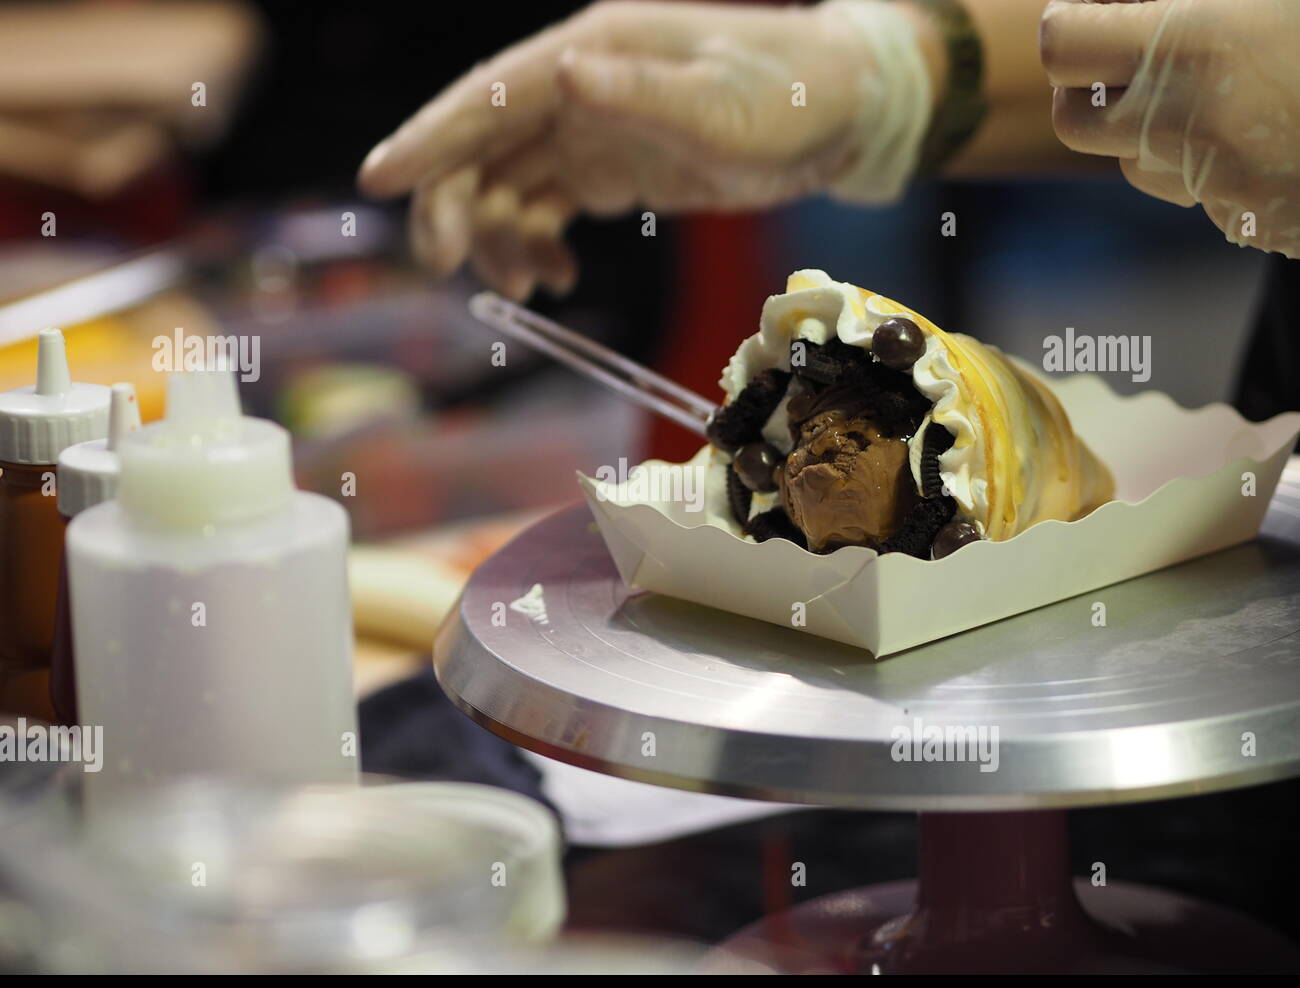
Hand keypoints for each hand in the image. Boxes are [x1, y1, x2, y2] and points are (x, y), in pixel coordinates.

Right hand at [358, 1, 934, 299]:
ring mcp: (591, 126)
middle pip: (482, 142)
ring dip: (497, 236)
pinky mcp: (609, 165)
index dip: (431, 138)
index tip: (380, 181)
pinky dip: (534, 244)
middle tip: (446, 266)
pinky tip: (556, 278)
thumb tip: (566, 75)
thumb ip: (646, 95)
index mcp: (596, 52)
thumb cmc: (793, 98)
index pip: (491, 95)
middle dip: (452, 202)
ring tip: (528, 287)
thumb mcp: (727, 103)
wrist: (840, 116)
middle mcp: (580, 85)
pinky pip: (544, 207)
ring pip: (506, 182)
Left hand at [1042, 0, 1299, 256]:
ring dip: (1151, 132)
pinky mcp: (1248, 220)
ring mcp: (1213, 181)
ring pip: (1134, 164)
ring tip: (1220, 90)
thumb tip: (1124, 8)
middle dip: (1084, 89)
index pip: (1060, 46)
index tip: (1092, 11)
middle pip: (1070, 120)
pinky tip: (1264, 132)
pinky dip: (1211, 165)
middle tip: (1124, 59)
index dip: (1069, 22)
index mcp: (1190, 45)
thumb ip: (1193, 4)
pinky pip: (1197, 195)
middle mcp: (1183, 122)